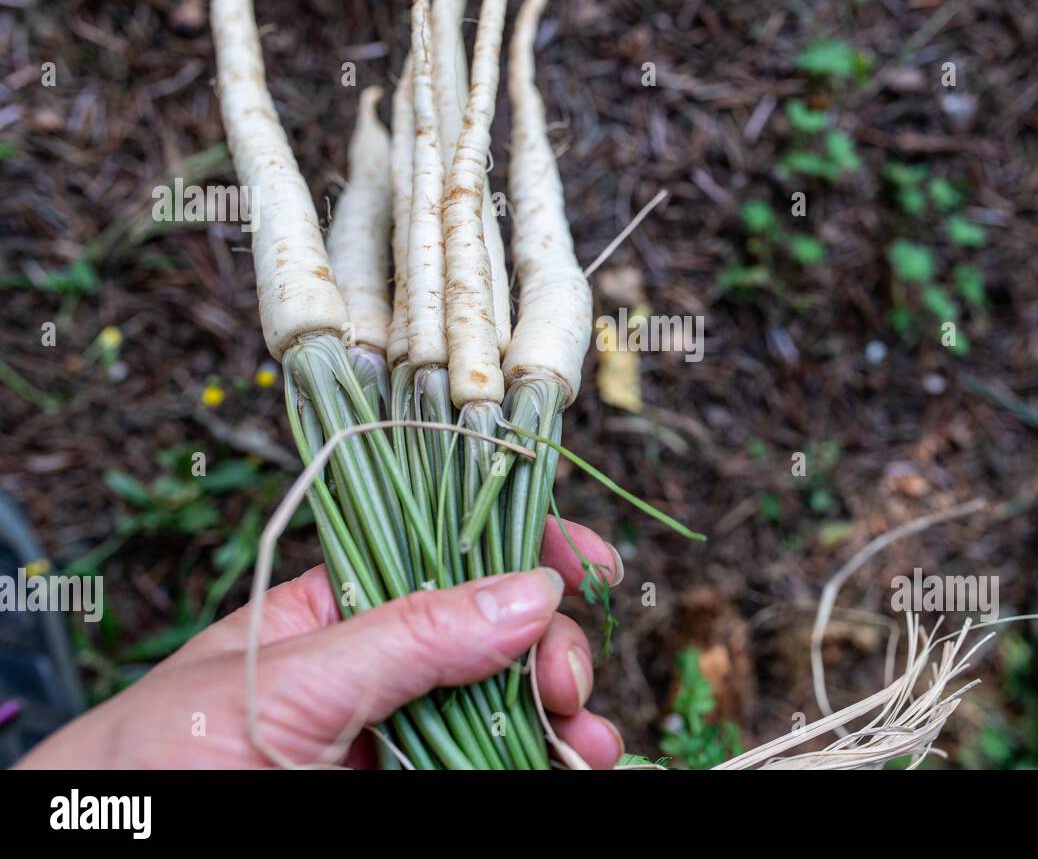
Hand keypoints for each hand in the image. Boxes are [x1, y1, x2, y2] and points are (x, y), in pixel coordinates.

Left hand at [17, 518, 623, 769]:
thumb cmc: (152, 765)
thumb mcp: (282, 683)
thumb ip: (407, 636)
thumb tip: (525, 590)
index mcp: (336, 612)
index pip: (446, 554)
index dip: (522, 548)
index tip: (587, 564)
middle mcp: (374, 670)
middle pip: (494, 633)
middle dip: (549, 647)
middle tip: (568, 685)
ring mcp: (392, 735)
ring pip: (503, 704)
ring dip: (561, 715)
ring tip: (590, 744)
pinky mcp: (405, 784)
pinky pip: (487, 759)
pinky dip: (538, 760)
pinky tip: (564, 764)